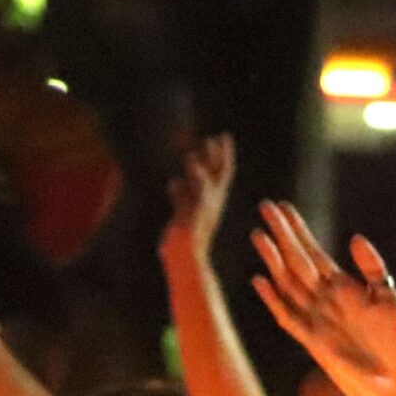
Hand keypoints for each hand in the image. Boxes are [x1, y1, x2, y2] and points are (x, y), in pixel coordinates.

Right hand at [161, 134, 234, 262]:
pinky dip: (179, 189)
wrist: (184, 259)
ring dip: (195, 171)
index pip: (222, 170)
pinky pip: (183, 200)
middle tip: (212, 139)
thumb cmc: (191, 234)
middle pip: (213, 175)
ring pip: (197, 186)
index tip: (223, 136)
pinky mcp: (184, 219)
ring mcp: (196, 210)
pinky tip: (173, 184)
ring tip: (191, 156)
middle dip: (212, 157)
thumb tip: (192, 159)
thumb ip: (197, 182)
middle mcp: (208, 203)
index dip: (223, 152)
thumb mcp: (196, 204)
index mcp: (215, 198)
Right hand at [250, 201, 395, 395]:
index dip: (299, 229)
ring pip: (288, 283)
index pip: (313, 251)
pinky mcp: (311, 339)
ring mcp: (314, 318)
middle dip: (281, 234)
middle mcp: (323, 299)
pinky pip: (287, 316)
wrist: (391, 382)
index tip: (283, 206)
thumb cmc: (392, 342)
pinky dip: (273, 299)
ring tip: (258, 235)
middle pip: (296, 260)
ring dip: (273, 259)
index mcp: (341, 287)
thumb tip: (354, 236)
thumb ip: (371, 267)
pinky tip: (259, 280)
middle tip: (265, 206)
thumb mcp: (388, 297)